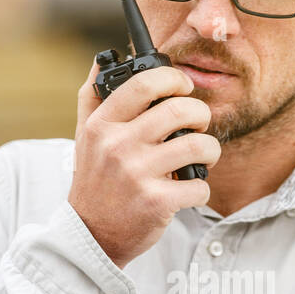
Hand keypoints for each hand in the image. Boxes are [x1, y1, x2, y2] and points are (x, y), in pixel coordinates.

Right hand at [68, 59, 221, 268]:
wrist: (91, 235)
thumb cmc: (95, 181)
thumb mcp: (85, 137)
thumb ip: (93, 96)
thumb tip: (103, 58)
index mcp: (102, 125)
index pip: (144, 83)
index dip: (174, 79)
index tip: (183, 87)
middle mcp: (117, 146)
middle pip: (179, 110)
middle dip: (200, 115)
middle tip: (198, 125)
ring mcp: (137, 175)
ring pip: (198, 145)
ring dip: (209, 151)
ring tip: (201, 157)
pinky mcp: (156, 202)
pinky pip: (199, 185)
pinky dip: (200, 188)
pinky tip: (188, 189)